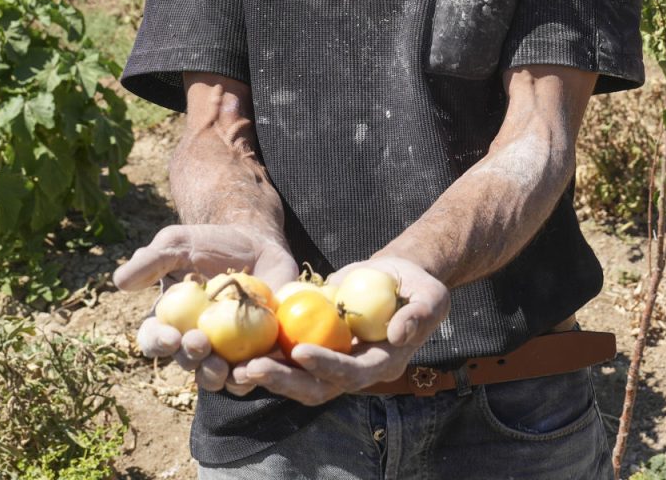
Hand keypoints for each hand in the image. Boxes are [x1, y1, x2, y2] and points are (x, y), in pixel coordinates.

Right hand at [116, 224, 296, 394]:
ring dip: (217, 376)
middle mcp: (193, 342)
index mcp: (168, 322)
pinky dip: (254, 374)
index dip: (158, 342)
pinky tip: (258, 366)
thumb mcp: (177, 243)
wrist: (253, 241)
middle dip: (191, 357)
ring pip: (216, 376)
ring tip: (226, 367)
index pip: (153, 339)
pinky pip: (253, 372)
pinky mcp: (256, 351)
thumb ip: (151, 260)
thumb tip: (120, 281)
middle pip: (185, 362)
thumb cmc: (208, 243)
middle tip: (200, 343)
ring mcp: (225, 350)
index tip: (170, 336)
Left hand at [235, 256, 450, 405]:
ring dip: (265, 374)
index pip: (352, 374)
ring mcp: (331, 360)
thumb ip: (420, 315)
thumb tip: (398, 334)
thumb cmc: (418, 287)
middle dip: (284, 381)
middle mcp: (353, 370)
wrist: (396, 279)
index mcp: (382, 364)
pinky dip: (263, 353)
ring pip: (295, 378)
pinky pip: (286, 355)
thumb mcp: (431, 296)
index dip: (327, 366)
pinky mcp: (314, 345)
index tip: (300, 352)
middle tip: (252, 367)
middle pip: (316, 387)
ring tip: (235, 366)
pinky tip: (237, 346)